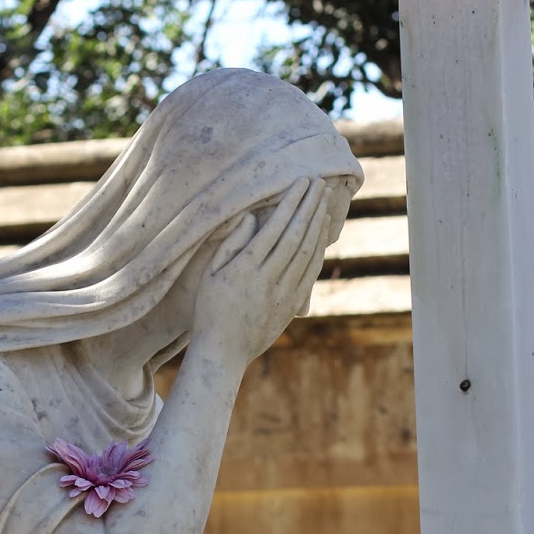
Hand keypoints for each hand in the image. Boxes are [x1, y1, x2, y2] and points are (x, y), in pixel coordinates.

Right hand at [192, 179, 330, 364]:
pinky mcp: (290, 305)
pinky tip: (321, 234)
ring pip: (307, 253)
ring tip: (324, 201)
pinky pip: (310, 273)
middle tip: (320, 184)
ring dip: (317, 225)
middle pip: (296, 235)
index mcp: (245, 268)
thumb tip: (250, 217)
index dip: (291, 203)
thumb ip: (231, 244)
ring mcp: (282, 293)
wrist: (224, 350)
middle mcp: (267, 279)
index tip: (301, 183)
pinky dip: (318, 250)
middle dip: (309, 207)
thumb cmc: (210, 309)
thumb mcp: (210, 275)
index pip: (275, 227)